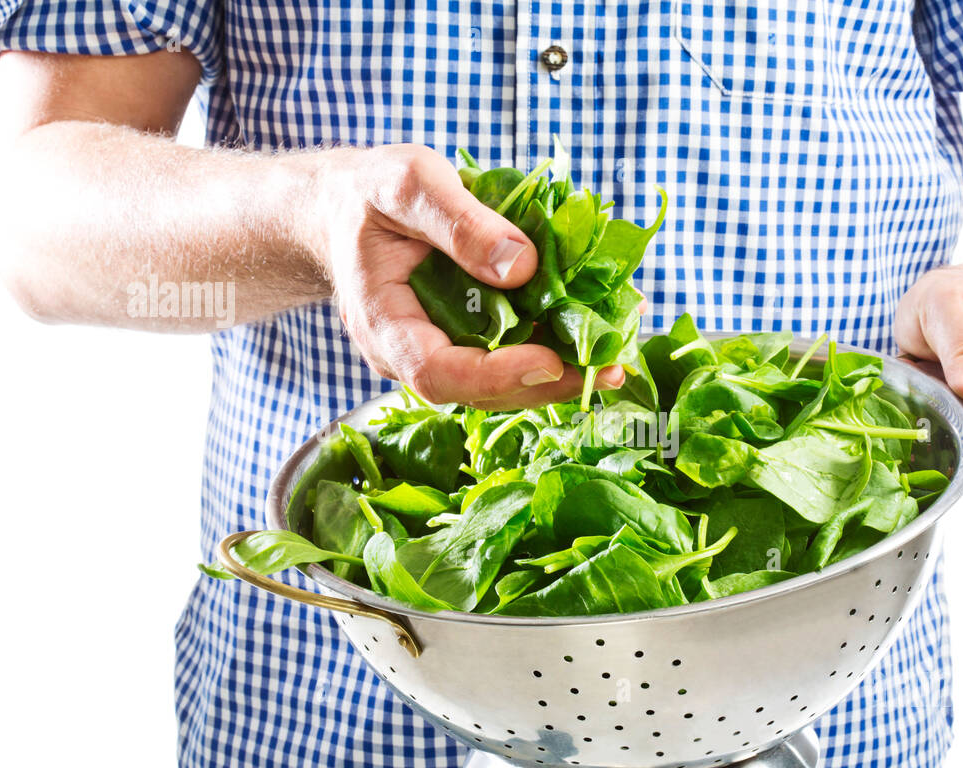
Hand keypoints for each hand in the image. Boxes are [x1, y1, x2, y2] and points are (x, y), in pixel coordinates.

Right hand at [310, 144, 625, 408]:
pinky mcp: (462, 340)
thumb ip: (459, 221)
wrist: (343, 208)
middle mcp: (410, 354)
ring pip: (501, 381)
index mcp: (385, 324)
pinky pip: (508, 354)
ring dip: (562, 372)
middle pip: (481, 391)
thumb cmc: (367, 191)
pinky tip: (597, 331)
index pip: (438, 374)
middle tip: (612, 370)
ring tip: (619, 357)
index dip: (497, 376)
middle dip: (549, 384)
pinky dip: (552, 346)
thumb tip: (521, 265)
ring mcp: (437, 352)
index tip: (551, 363)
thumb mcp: (406, 183)